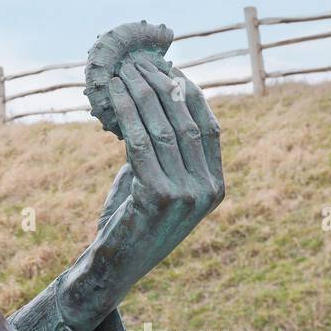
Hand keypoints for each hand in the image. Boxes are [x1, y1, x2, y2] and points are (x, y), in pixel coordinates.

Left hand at [56, 56, 223, 330]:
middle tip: (138, 63)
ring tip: (122, 73)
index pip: (211, 127)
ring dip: (140, 94)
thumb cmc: (131, 223)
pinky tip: (113, 96)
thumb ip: (165, 152)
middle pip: (186, 123)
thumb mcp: (157, 183)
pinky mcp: (157, 197)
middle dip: (161, 87)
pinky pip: (140, 144)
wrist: (114, 268)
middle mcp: (207, 191)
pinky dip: (127, 114)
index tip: (170, 69)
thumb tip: (154, 99)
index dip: (191, 94)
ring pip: (163, 129)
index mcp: (217, 187)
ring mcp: (185, 196)